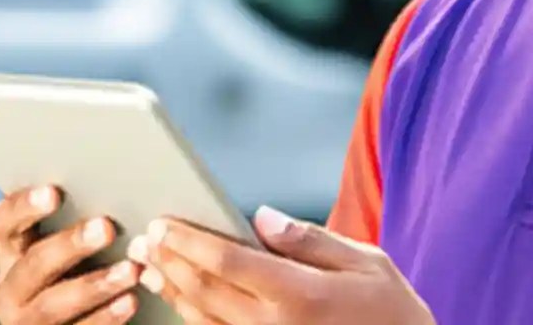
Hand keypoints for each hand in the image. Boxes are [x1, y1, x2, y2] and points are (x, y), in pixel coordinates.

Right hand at [0, 185, 140, 323]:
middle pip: (33, 263)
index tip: (53, 192)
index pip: (3, 224)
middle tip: (106, 228)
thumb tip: (110, 190)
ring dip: (94, 285)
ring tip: (130, 270)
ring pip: (53, 304)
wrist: (65, 324)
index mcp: (10, 255)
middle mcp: (10, 290)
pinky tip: (129, 301)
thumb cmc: (71, 277)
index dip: (24, 207)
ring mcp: (26, 322)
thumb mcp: (61, 253)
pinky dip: (105, 317)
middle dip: (70, 245)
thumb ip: (73, 225)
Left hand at [127, 206, 433, 324]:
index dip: (190, 242)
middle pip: (206, 293)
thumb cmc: (390, 310)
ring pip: (204, 323)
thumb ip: (309, 240)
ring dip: (173, 293)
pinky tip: (181, 303)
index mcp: (302, 295)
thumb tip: (260, 217)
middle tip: (142, 241)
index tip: (162, 225)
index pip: (230, 263)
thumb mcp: (366, 262)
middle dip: (169, 263)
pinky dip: (194, 321)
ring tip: (150, 268)